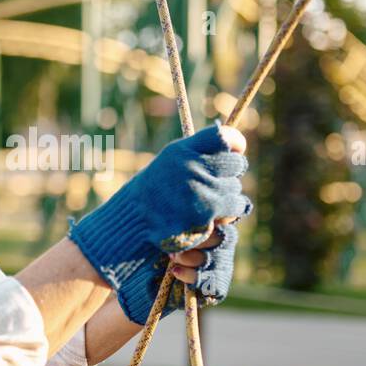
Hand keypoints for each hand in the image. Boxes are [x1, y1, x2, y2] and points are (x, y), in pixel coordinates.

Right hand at [69, 120, 249, 317]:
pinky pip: (235, 208)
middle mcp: (192, 166)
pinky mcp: (207, 212)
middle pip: (235, 164)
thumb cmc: (146, 199)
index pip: (223, 137)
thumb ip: (193, 158)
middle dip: (230, 175)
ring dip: (229, 198)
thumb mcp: (165, 168)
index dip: (235, 143)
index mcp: (181, 151)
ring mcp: (201, 189)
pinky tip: (218, 217)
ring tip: (214, 204)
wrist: (130, 228)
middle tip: (221, 184)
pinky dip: (230, 213)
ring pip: (236, 189)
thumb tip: (232, 152)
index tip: (236, 151)